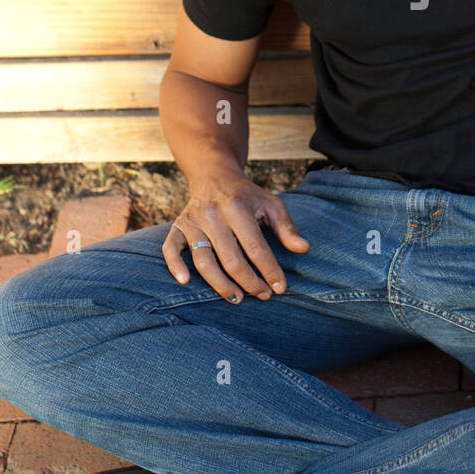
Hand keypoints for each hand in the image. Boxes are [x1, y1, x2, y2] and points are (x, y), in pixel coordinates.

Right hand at [162, 174, 308, 301]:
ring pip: (204, 261)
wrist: (214, 175)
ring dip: (221, 285)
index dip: (269, 271)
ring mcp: (193, 222)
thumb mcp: (271, 204)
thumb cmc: (247, 195)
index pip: (256, 248)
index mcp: (238, 208)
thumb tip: (303, 248)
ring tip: (238, 299)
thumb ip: (287, 227)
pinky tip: (185, 281)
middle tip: (263, 295)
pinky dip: (174, 266)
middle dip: (250, 282)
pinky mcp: (178, 226)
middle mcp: (213, 215)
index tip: (280, 288)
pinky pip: (171, 249)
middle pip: (231, 260)